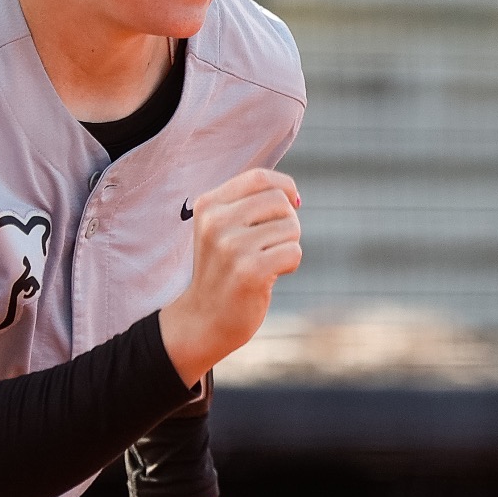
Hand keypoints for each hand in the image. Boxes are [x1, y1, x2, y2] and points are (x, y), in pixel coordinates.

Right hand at [159, 169, 300, 385]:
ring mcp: (232, 247)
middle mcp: (217, 222)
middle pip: (279, 201)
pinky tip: (271, 276)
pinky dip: (290, 264)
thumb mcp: (222, 229)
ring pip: (291, 227)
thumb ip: (249, 205)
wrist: (204, 319)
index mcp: (208, 205)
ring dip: (289, 245)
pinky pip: (293, 252)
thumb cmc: (223, 270)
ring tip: (267, 261)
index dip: (285, 186)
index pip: (260, 177)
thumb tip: (294, 196)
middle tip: (274, 243)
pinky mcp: (250, 271)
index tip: (291, 204)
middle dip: (288, 221)